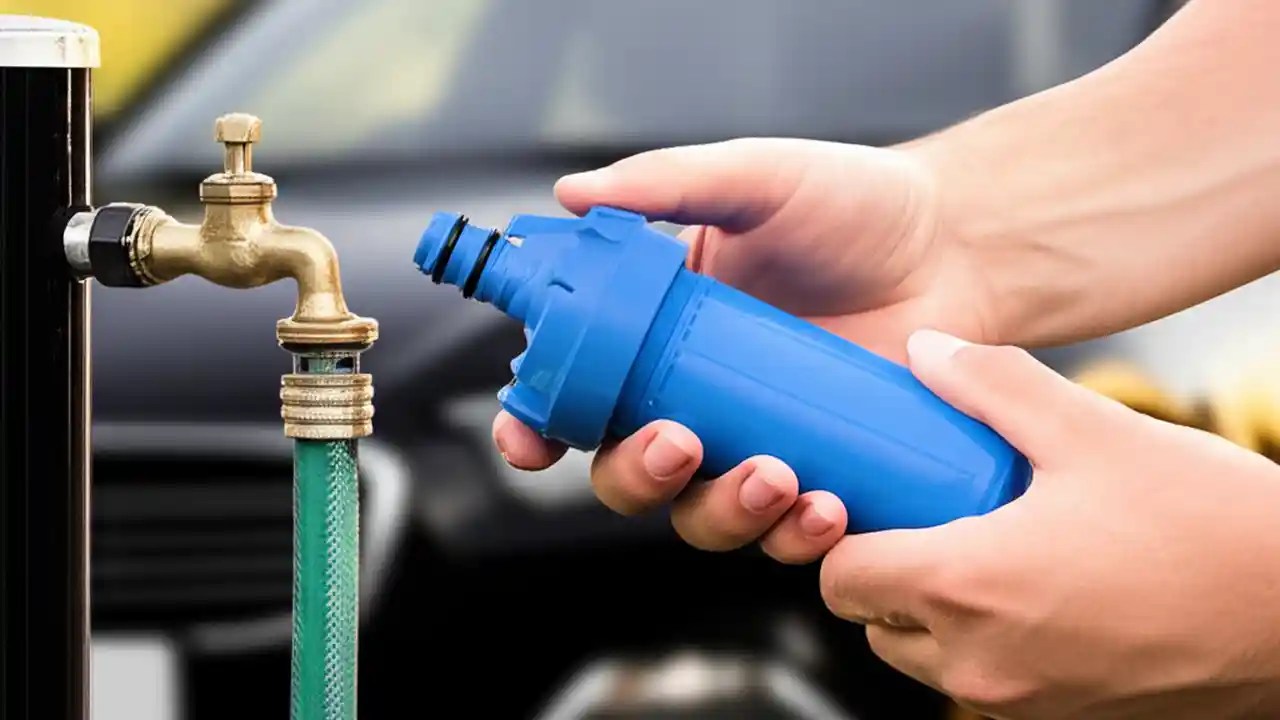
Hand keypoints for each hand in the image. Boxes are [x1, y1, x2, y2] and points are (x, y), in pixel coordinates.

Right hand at [495, 138, 998, 560]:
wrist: (961, 246)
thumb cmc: (857, 207)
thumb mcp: (758, 179)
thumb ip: (668, 183)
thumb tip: (574, 195)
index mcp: (658, 333)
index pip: (575, 392)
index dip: (536, 428)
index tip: (530, 441)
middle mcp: (696, 396)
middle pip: (626, 473)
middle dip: (638, 475)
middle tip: (678, 442)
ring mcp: (757, 441)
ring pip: (702, 516)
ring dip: (724, 512)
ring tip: (775, 475)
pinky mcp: (820, 474)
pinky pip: (785, 533)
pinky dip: (795, 534)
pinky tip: (828, 502)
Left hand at [820, 328, 1279, 719]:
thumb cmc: (1208, 525)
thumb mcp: (1094, 431)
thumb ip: (993, 384)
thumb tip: (922, 352)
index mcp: (966, 588)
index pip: (841, 579)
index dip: (848, 536)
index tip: (880, 502)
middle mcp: (979, 662)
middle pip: (874, 624)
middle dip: (887, 573)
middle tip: (931, 516)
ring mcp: (1022, 703)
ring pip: (925, 660)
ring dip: (934, 612)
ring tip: (988, 547)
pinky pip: (986, 682)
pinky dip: (986, 641)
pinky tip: (1039, 586)